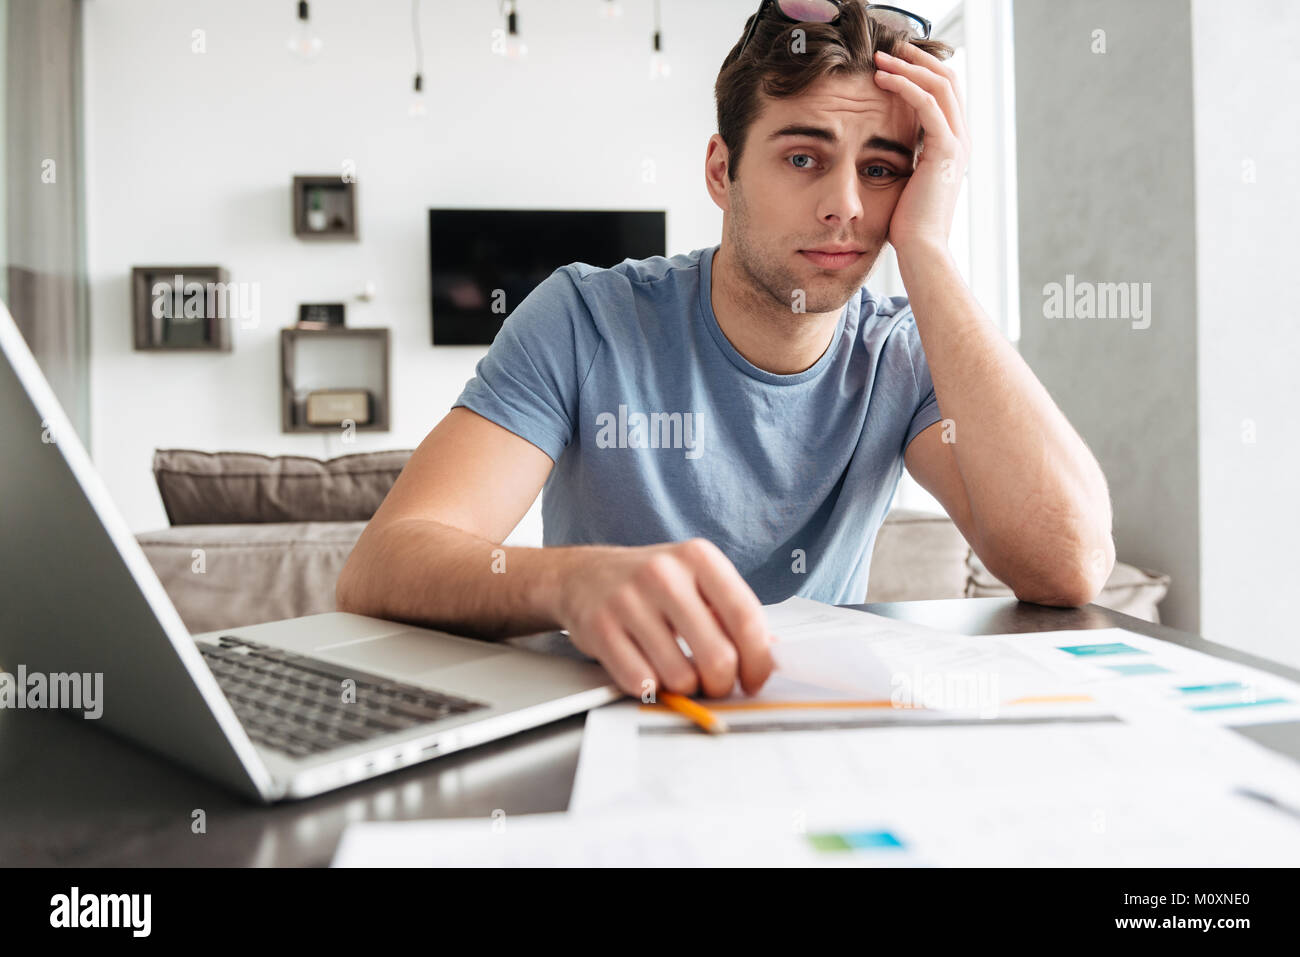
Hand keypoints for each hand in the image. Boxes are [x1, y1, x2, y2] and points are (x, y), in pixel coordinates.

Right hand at [557, 538, 774, 698]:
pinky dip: (652, 689)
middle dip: (723, 684)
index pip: (746, 618)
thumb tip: (772, 655)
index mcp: (698, 558)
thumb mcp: (696, 581)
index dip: (758, 660)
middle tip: (717, 685)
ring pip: (680, 677)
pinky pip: (642, 683)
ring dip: (686, 689)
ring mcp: (629, 601)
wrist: (583, 575)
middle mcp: (663, 574)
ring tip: (680, 674)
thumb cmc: (649, 583)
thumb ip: (733, 613)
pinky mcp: (600, 629)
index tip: (755, 679)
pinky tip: (649, 671)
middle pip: (717, 656)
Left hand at [872, 45, 970, 258]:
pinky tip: (881, 78)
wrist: (922, 249)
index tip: (892, 62)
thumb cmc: (909, 226)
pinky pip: (927, 103)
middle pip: (948, 80)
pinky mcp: (945, 149)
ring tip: (880, 58)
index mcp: (953, 146)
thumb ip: (905, 163)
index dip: (922, 72)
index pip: (945, 94)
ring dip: (909, 65)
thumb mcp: (907, 185)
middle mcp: (961, 139)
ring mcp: (957, 142)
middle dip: (918, 59)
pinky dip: (905, 84)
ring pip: (940, 84)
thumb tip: (886, 156)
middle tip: (889, 48)